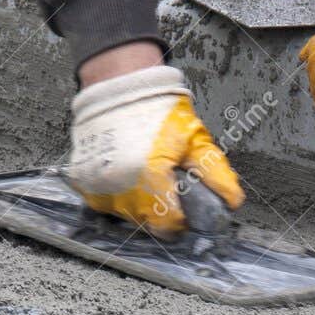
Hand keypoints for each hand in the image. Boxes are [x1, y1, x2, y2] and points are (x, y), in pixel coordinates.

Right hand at [67, 65, 243, 234]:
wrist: (118, 88)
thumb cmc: (158, 111)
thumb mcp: (195, 139)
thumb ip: (216, 174)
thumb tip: (232, 202)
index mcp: (149, 178)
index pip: (168, 226)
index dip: (181, 218)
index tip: (184, 204)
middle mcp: (119, 188)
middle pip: (147, 222)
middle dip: (161, 208)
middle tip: (165, 180)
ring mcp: (97, 186)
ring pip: (125, 215)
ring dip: (138, 202)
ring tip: (144, 172)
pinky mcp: (82, 182)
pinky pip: (105, 202)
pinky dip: (117, 193)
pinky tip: (125, 171)